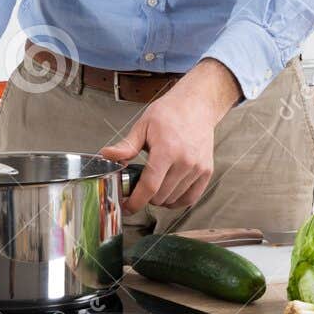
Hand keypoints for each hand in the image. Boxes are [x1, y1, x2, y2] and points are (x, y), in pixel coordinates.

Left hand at [100, 59, 239, 212]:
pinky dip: (177, 201)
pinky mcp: (207, 171)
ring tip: (155, 183)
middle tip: (139, 186)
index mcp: (167, 150)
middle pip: (160, 196)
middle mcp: (185, 161)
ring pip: (173, 200)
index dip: (135, 202)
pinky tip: (169, 192)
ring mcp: (198, 168)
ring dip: (160, 198)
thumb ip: (126, 146)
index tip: (126, 207)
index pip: (149, 187)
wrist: (197, 105)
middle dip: (145, 196)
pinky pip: (190, 198)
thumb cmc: (169, 113)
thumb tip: (107, 156)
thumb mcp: (143, 126)